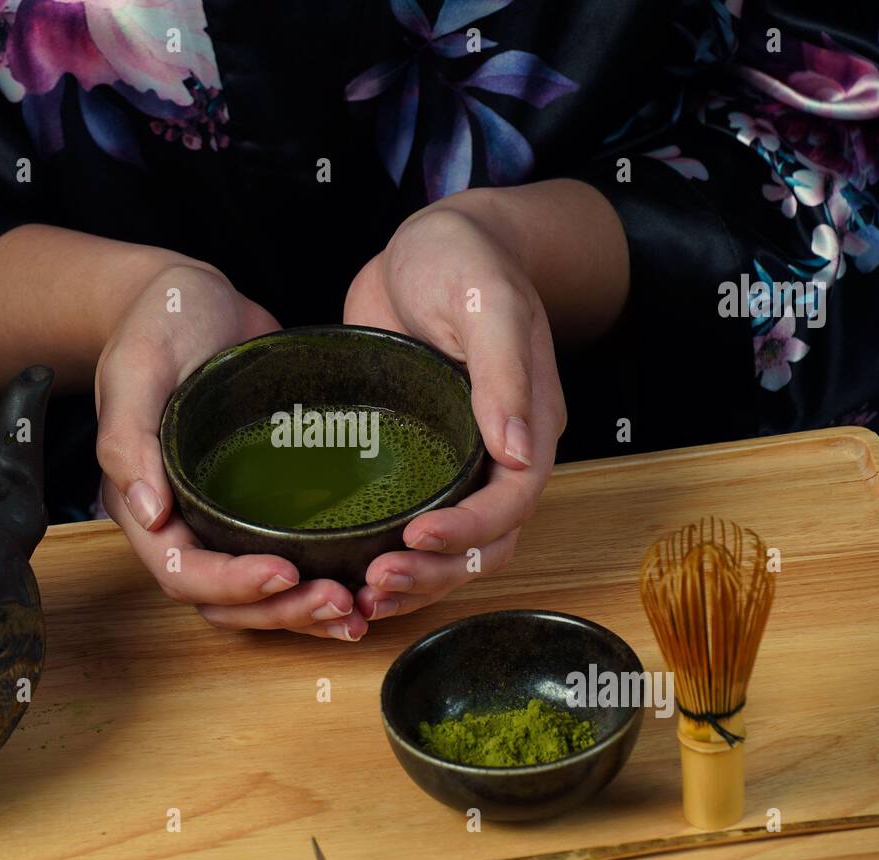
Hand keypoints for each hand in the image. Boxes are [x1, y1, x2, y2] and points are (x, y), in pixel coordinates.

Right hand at [96, 264, 370, 640]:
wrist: (197, 297)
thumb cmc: (157, 324)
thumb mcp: (137, 370)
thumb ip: (131, 441)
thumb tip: (149, 514)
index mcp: (146, 502)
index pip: (183, 570)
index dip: (231, 584)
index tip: (284, 573)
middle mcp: (184, 519)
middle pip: (227, 598)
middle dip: (282, 610)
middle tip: (340, 602)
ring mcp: (227, 513)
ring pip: (262, 590)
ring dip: (306, 608)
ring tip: (358, 607)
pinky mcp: (266, 500)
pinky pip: (292, 553)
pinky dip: (326, 574)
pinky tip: (366, 580)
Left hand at [342, 198, 566, 620]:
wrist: (425, 244)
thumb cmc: (463, 258)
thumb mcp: (485, 302)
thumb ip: (504, 372)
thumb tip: (517, 451)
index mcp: (528, 423)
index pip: (512, 501)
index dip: (471, 531)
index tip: (415, 537)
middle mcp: (497, 452)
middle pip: (485, 542)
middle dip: (437, 572)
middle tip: (376, 581)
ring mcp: (455, 460)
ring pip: (450, 548)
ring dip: (413, 580)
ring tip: (361, 595)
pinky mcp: (414, 458)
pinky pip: (410, 522)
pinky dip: (388, 554)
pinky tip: (349, 572)